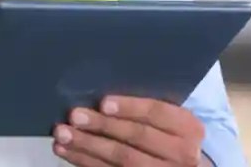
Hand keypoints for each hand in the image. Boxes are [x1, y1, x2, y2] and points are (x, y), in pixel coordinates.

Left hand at [53, 96, 208, 165]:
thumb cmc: (169, 133)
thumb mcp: (171, 118)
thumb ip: (146, 107)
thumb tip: (100, 90)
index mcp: (188, 128)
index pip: (158, 113)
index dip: (130, 107)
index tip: (103, 103)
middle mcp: (182, 154)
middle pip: (138, 138)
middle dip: (103, 126)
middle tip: (75, 116)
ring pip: (123, 160)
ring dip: (87, 146)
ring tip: (62, 134)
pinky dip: (84, 161)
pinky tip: (66, 151)